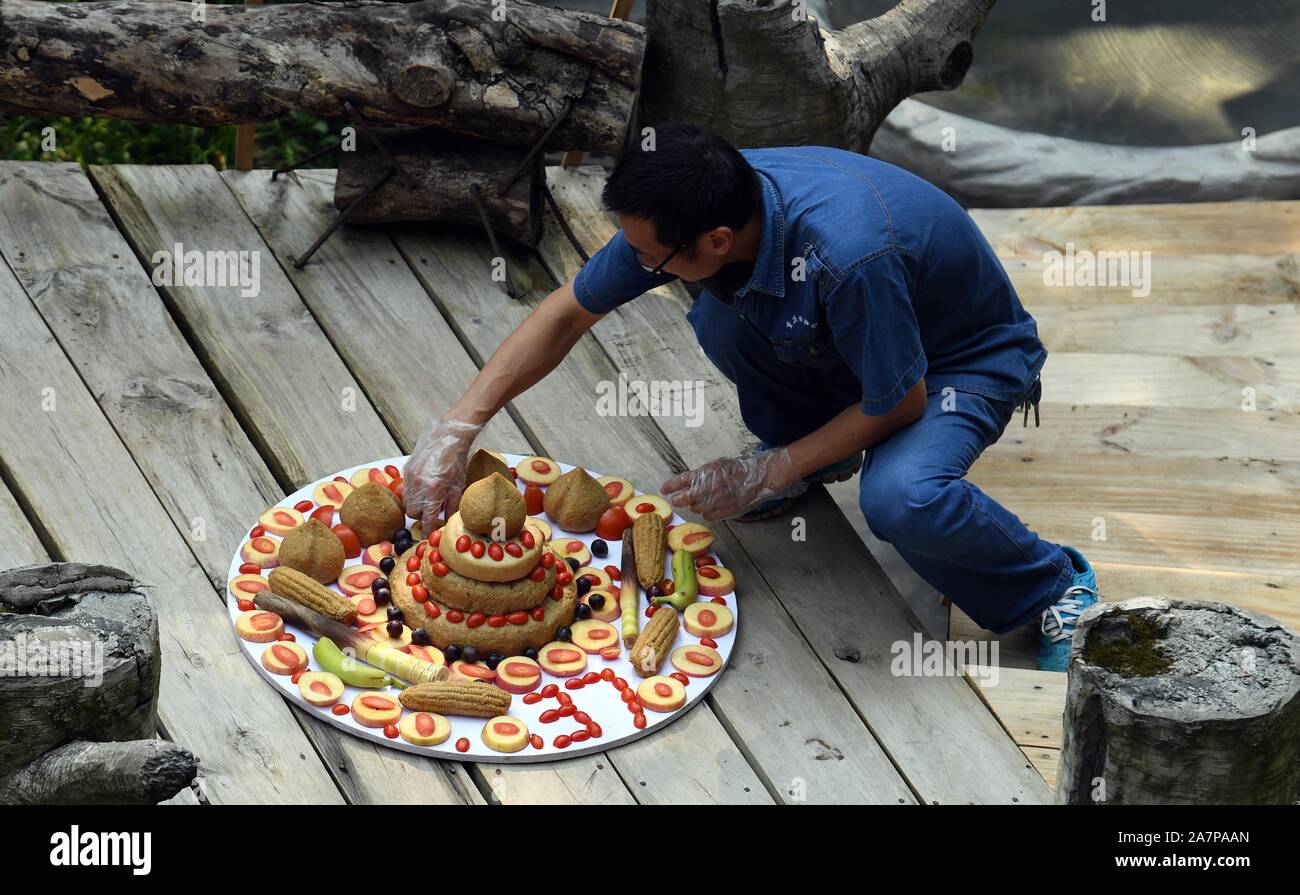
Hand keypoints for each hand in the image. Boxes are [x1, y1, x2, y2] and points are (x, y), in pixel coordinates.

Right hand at [402, 417, 484, 533]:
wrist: (448, 437)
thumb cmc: (456, 461)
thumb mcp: (458, 486)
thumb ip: (452, 506)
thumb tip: (447, 523)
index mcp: (434, 489)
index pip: (426, 518)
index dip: (427, 529)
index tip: (429, 535)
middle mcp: (418, 484)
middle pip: (413, 513)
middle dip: (421, 516)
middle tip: (431, 512)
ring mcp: (410, 476)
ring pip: (406, 501)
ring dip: (415, 505)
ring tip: (427, 500)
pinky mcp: (406, 469)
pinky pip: (405, 489)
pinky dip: (412, 493)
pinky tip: (422, 488)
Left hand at [660, 448, 803, 520]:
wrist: (758, 478)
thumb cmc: (738, 470)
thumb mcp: (716, 465)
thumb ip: (701, 474)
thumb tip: (688, 482)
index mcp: (703, 474)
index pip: (680, 481)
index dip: (669, 486)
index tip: (663, 489)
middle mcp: (706, 489)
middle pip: (683, 499)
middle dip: (679, 500)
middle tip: (677, 499)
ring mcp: (714, 502)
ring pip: (696, 509)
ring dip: (696, 505)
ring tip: (705, 498)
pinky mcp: (723, 512)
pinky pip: (709, 516)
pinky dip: (708, 512)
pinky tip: (714, 506)